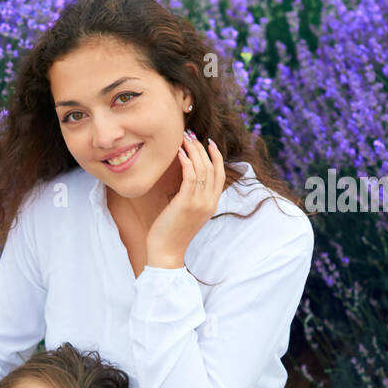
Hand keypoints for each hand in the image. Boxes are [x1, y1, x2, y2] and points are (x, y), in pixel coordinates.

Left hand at [144, 132, 224, 265]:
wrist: (166, 251)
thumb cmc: (171, 232)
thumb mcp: (187, 212)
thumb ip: (192, 197)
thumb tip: (188, 180)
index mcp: (212, 204)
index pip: (221, 174)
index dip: (216, 156)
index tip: (209, 142)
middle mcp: (210, 202)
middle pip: (212, 167)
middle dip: (202, 148)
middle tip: (191, 135)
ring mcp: (200, 203)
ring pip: (202, 169)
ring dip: (193, 151)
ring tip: (184, 139)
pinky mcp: (186, 203)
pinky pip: (190, 176)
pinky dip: (186, 161)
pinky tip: (178, 153)